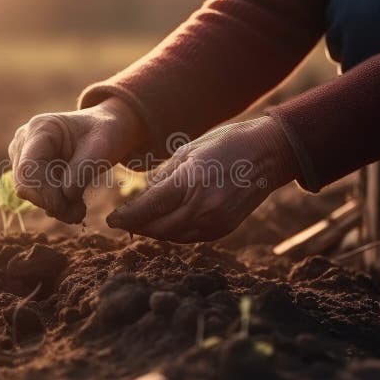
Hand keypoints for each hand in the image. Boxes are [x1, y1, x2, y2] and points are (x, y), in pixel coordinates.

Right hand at [9, 97, 145, 223]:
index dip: (43, 193)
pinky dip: (56, 204)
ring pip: (30, 193)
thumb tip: (65, 195)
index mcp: (40, 128)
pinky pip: (37, 195)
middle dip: (52, 203)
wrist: (103, 128)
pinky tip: (75, 203)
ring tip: (80, 207)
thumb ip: (83, 169)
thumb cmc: (104, 131)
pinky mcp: (30, 171)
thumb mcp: (102, 147)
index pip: (28, 168)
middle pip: (25, 184)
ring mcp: (24, 156)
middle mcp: (25, 141)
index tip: (67, 207)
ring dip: (56, 206)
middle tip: (79, 214)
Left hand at [106, 116, 297, 242]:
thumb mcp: (187, 152)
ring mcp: (216, 221)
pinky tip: (164, 223)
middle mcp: (203, 207)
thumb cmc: (225, 143)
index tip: (111, 219)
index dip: (126, 217)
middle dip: (137, 227)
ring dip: (154, 232)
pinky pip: (190, 237)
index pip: (148, 208)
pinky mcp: (224, 229)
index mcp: (190, 182)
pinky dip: (174, 232)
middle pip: (157, 229)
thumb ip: (162, 178)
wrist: (268, 152)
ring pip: (173, 237)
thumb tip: (142, 198)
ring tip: (139, 223)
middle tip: (121, 222)